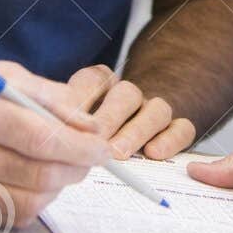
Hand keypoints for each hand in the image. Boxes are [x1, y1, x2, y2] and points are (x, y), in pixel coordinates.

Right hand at [0, 60, 112, 229]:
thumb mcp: (1, 75)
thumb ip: (49, 96)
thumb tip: (90, 126)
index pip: (39, 137)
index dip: (79, 146)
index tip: (101, 147)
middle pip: (37, 173)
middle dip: (77, 168)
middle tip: (89, 158)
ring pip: (28, 201)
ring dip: (59, 188)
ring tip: (63, 168)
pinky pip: (9, 216)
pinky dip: (35, 203)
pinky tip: (35, 182)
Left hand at [63, 64, 195, 159]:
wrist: (133, 150)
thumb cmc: (87, 145)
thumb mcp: (70, 130)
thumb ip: (63, 128)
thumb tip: (49, 137)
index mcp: (101, 88)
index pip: (94, 79)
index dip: (82, 96)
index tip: (68, 120)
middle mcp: (130, 97)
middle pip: (127, 94)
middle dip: (109, 118)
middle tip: (95, 141)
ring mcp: (155, 112)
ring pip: (157, 109)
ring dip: (136, 130)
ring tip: (119, 154)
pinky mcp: (178, 130)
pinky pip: (183, 128)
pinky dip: (170, 139)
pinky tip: (153, 154)